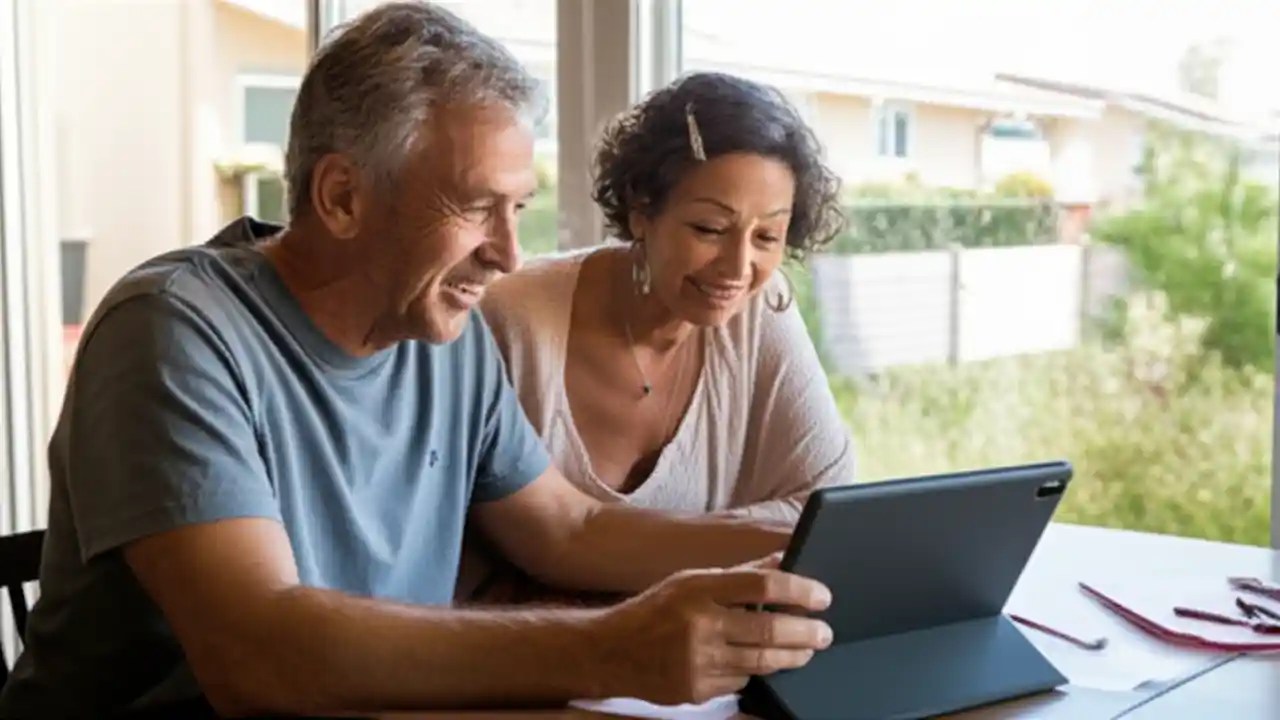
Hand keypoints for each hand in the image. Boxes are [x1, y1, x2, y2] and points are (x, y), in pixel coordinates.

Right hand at [588, 555, 832, 704]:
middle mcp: (699, 624)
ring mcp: (698, 661)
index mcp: (699, 589)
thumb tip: (783, 561)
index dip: (799, 591)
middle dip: (807, 632)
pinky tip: (765, 663)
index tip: (822, 596)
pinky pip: (741, 680)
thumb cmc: (656, 610)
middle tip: (825, 631)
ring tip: (808, 649)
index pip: (762, 585)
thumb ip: (738, 575)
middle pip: (769, 630)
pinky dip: (757, 670)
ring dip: (793, 656)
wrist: (610, 651)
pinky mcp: (696, 689)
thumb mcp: (691, 581)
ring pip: (762, 661)